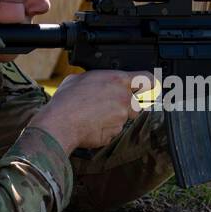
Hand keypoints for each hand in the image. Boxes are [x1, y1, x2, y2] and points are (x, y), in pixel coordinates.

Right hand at [28, 69, 148, 153]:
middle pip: (137, 103)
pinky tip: (91, 126)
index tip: (149, 86)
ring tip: (93, 116)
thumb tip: (98, 81)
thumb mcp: (80, 78)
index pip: (147, 79)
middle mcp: (124, 99)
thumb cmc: (67, 99)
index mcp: (117, 80)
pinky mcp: (115, 133)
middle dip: (126, 106)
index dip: (149, 83)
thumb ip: (98, 79)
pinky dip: (105, 130)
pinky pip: (114, 131)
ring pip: (124, 118)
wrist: (60, 123)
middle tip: (108, 106)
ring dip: (114, 118)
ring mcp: (121, 118)